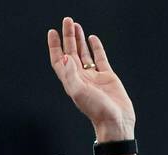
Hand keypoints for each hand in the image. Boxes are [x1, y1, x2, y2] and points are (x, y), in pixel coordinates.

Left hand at [47, 17, 135, 140]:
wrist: (115, 121)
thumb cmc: (96, 110)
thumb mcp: (79, 92)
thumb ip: (70, 74)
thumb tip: (65, 57)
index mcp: (71, 81)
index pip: (59, 60)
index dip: (54, 46)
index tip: (52, 32)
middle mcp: (80, 78)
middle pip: (71, 52)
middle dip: (68, 37)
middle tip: (67, 21)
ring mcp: (94, 77)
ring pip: (84, 53)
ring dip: (79, 40)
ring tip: (77, 26)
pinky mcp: (107, 76)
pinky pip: (99, 58)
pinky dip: (95, 47)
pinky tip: (92, 38)